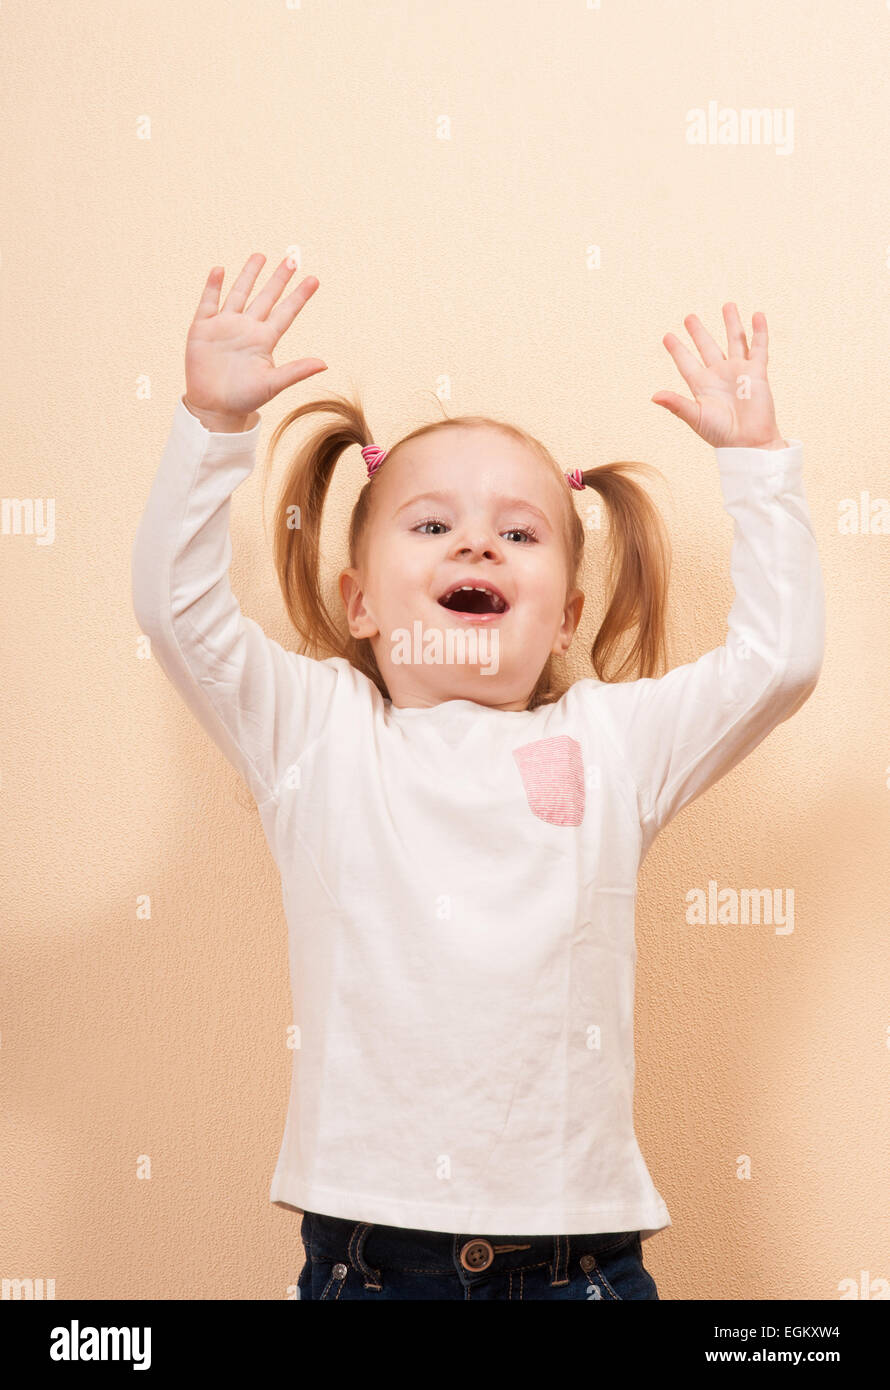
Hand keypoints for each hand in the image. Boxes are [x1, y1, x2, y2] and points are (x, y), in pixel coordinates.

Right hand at [183, 253, 327, 424]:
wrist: (213, 407)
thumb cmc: (244, 399)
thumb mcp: (272, 384)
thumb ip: (296, 371)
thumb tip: (324, 363)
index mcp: (265, 340)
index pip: (286, 312)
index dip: (299, 296)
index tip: (313, 279)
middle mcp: (247, 329)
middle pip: (266, 297)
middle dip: (278, 278)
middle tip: (292, 258)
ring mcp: (225, 326)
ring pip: (239, 294)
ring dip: (249, 275)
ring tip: (260, 256)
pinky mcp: (203, 328)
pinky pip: (209, 302)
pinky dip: (213, 286)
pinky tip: (220, 270)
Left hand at [651, 304, 785, 448]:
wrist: (749, 442)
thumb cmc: (721, 434)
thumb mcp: (696, 417)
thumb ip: (676, 404)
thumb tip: (653, 396)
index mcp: (701, 385)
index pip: (686, 362)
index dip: (677, 350)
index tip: (667, 336)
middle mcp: (719, 375)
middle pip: (707, 347)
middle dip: (699, 332)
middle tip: (689, 316)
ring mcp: (739, 372)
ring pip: (734, 341)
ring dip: (731, 323)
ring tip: (727, 305)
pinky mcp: (757, 373)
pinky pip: (758, 348)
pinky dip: (759, 332)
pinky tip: (757, 316)